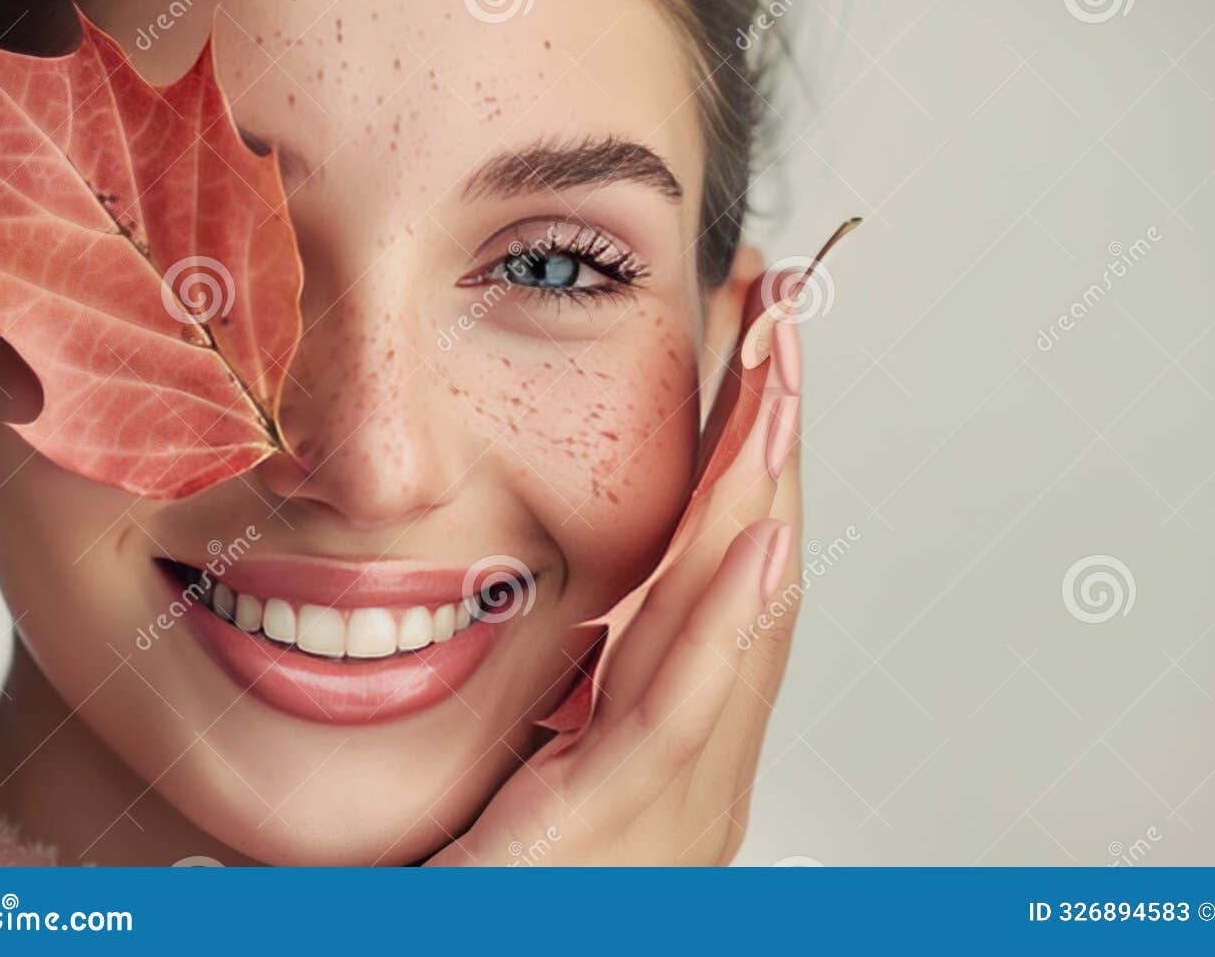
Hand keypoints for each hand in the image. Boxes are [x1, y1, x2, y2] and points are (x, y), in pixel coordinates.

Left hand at [430, 318, 805, 865]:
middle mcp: (694, 774)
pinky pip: (680, 711)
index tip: (749, 352)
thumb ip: (549, 690)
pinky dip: (723, 619)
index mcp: (663, 749)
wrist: (430, 948)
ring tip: (779, 377)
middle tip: (783, 319)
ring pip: (736, 623)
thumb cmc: (445, 883)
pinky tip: (760, 536)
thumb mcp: (508, 764)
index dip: (743, 462)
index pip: (718, 578)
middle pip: (750, 579)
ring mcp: (673, 808)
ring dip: (759, 489)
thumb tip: (537, 588)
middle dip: (770, 445)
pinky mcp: (618, 831)